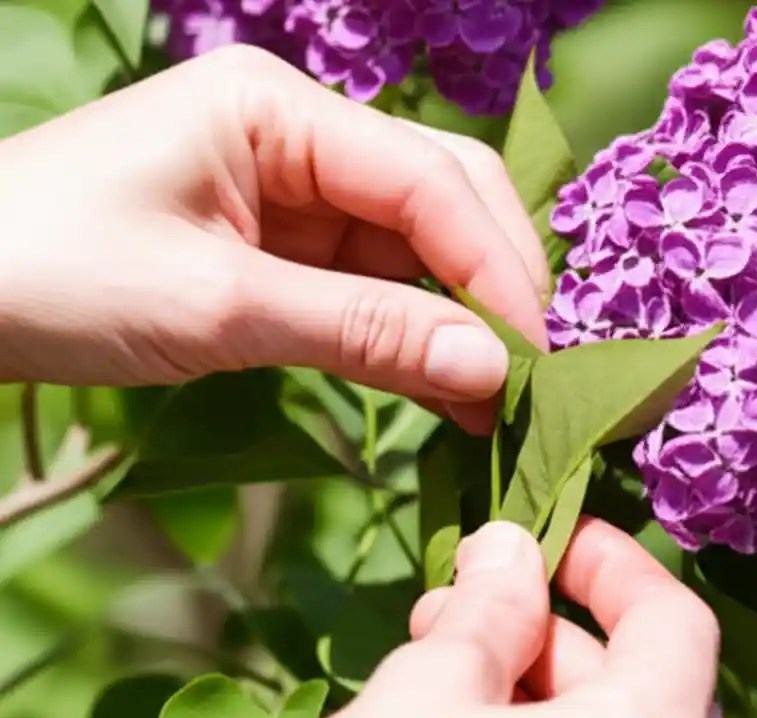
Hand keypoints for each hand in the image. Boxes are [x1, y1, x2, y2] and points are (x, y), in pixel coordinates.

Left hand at [0, 44, 548, 430]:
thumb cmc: (51, 275)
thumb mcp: (220, 308)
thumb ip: (366, 333)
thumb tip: (491, 371)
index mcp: (278, 108)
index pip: (429, 178)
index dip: (493, 266)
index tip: (534, 355)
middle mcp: (298, 134)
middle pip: (440, 195)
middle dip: (491, 281)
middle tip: (531, 373)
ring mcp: (290, 190)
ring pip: (414, 245)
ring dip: (458, 318)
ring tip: (500, 399)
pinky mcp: (278, 245)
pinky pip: (370, 284)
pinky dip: (409, 336)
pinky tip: (448, 389)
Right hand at [335, 518, 720, 717]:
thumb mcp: (429, 693)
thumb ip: (486, 611)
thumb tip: (509, 546)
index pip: (675, 619)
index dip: (611, 560)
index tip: (543, 532)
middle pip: (629, 675)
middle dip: (536, 625)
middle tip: (444, 605)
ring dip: (516, 681)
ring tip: (425, 660)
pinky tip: (435, 713)